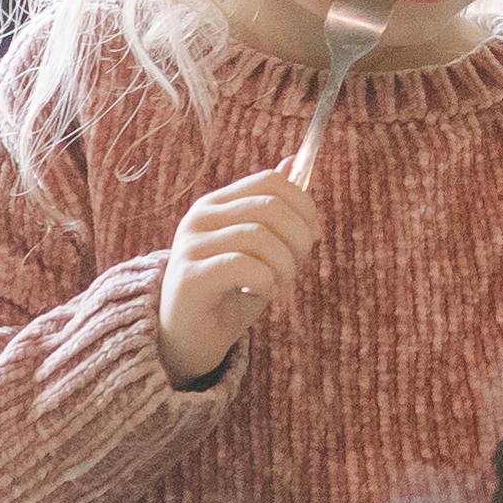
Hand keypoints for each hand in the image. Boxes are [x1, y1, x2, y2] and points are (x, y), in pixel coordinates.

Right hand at [157, 168, 321, 381]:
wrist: (190, 339)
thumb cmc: (230, 292)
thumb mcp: (261, 248)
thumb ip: (276, 210)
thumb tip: (293, 163)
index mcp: (217, 203)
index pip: (270, 181)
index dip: (304, 206)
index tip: (312, 237)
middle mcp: (199, 217)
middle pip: (270, 206)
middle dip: (299, 239)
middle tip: (294, 268)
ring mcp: (190, 245)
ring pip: (260, 236)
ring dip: (284, 265)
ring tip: (278, 284)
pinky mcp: (189, 276)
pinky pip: (244, 265)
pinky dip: (267, 281)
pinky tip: (261, 294)